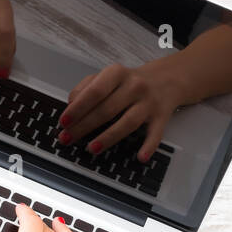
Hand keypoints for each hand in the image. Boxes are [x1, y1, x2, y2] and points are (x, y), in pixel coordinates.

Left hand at [57, 59, 187, 161]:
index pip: (95, 91)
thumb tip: (70, 107)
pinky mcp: (161, 117)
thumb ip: (86, 88)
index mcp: (117, 74)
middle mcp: (134, 86)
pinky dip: (149, 146)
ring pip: (128, 122)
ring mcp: (148, 102)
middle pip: (107, 109)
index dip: (78, 108)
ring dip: (108, 137)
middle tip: (67, 139)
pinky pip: (155, 134)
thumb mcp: (107, 77)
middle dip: (84, 126)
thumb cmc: (129, 82)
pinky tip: (141, 157)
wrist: (167, 79)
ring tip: (92, 148)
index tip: (63, 122)